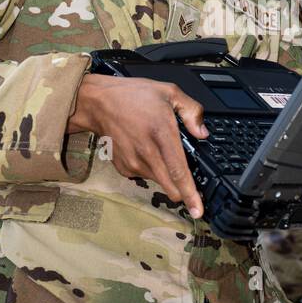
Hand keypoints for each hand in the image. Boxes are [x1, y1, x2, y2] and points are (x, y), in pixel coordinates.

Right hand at [67, 75, 208, 217]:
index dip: (190, 194)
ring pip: (159, 182)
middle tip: (192, 188)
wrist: (99, 102)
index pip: (178, 171)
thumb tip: (203, 133)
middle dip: (184, 193)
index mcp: (161, 133)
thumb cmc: (132, 96)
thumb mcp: (169, 92)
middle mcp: (147, 152)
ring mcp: (133, 162)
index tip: (198, 210)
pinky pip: (145, 176)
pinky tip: (148, 151)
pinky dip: (152, 169)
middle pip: (170, 187)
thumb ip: (191, 111)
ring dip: (167, 176)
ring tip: (161, 151)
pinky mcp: (124, 167)